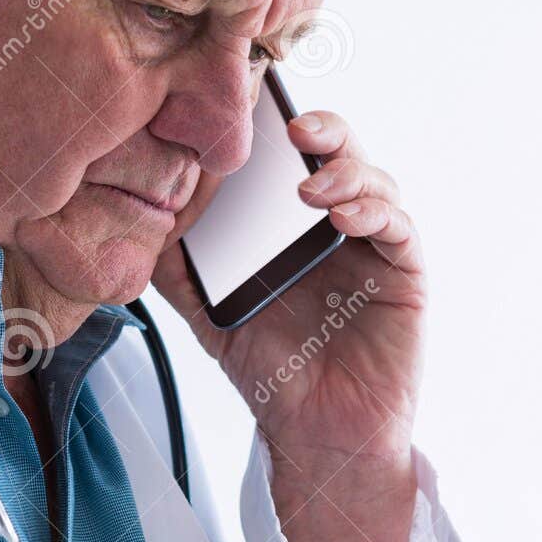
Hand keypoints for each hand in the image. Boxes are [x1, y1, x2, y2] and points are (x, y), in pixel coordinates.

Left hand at [150, 109, 425, 541]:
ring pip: (374, 182)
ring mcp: (375, 246)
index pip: (292, 153)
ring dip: (346, 173)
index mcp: (293, 220)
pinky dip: (375, 214)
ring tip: (311, 188)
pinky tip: (343, 220)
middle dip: (323, 130)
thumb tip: (136, 218)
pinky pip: (399, 230)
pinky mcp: (405, 275)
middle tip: (294, 128)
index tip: (252, 106)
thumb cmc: (270, 366)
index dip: (279, 123)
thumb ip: (177, 264)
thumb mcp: (208, 309)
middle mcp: (338, 222)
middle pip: (341, 152)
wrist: (313, 435)